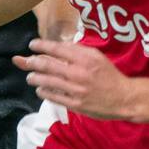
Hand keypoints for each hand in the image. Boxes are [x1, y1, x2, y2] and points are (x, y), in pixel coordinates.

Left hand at [13, 38, 137, 119]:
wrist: (124, 98)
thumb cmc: (109, 75)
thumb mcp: (97, 57)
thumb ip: (79, 50)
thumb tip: (60, 46)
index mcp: (85, 59)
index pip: (57, 49)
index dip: (41, 46)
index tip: (32, 45)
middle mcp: (79, 73)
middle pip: (48, 65)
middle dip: (32, 62)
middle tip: (24, 61)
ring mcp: (76, 90)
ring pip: (48, 82)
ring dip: (35, 78)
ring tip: (30, 77)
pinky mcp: (75, 104)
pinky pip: (54, 97)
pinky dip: (44, 92)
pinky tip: (39, 89)